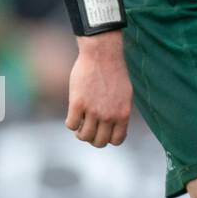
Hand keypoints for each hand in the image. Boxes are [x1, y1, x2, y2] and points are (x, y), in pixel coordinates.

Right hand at [65, 31, 131, 145]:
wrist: (102, 54)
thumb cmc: (114, 72)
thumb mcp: (125, 95)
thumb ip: (120, 112)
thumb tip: (112, 127)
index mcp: (124, 113)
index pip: (117, 140)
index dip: (108, 138)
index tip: (103, 130)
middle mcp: (110, 115)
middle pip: (99, 142)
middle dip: (93, 138)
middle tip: (89, 127)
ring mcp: (93, 110)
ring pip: (84, 136)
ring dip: (80, 132)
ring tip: (81, 122)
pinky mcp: (78, 104)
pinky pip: (71, 125)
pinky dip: (71, 123)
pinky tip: (73, 114)